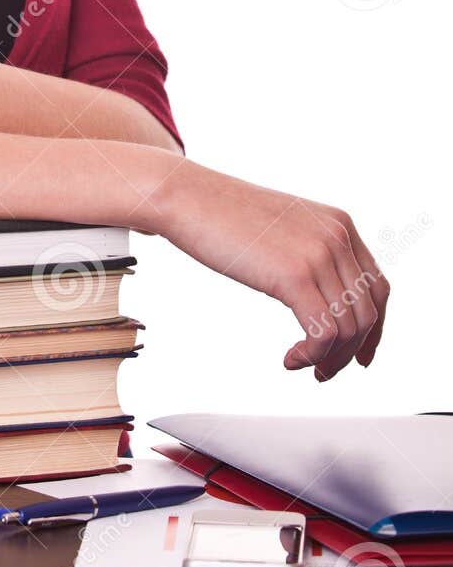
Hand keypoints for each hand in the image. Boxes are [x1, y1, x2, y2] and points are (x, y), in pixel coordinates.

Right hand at [155, 160, 389, 379]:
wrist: (188, 196)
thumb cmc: (222, 213)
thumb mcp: (284, 227)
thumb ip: (311, 252)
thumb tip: (323, 297)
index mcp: (339, 224)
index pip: (377, 287)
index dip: (374, 328)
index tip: (360, 353)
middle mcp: (337, 236)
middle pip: (367, 312)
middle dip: (351, 350)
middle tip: (326, 370)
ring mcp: (318, 254)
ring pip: (349, 327)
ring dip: (330, 358)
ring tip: (306, 366)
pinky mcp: (295, 275)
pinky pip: (323, 332)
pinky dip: (311, 355)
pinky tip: (290, 360)